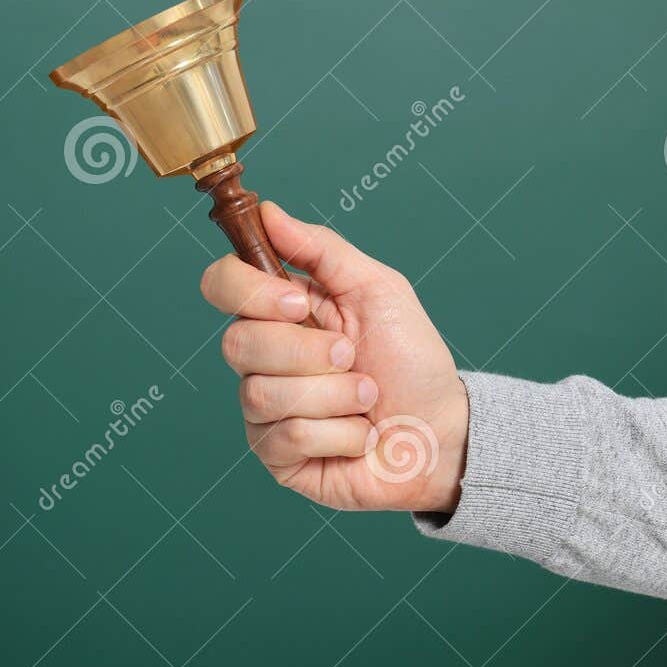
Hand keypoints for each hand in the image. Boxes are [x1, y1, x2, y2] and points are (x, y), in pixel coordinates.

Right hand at [199, 202, 467, 512]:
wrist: (443, 431)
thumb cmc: (412, 361)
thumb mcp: (378, 290)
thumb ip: (322, 249)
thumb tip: (269, 212)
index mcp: (278, 312)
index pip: (222, 284)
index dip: (249, 291)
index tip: (299, 303)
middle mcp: (261, 359)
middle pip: (237, 343)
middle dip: (308, 352)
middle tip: (351, 357)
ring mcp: (262, 410)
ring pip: (263, 393)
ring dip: (334, 396)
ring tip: (366, 399)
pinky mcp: (275, 455)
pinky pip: (286, 436)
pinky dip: (339, 434)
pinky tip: (358, 434)